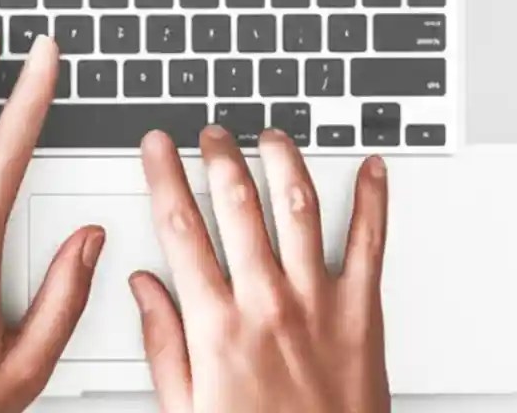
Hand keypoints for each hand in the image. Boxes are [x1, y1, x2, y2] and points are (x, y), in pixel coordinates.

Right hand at [132, 127, 389, 412]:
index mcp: (217, 326)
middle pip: (237, 204)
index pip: (180, 229)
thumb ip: (162, 342)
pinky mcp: (361, 313)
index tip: (157, 147)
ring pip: (298, 207)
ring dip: (283, 160)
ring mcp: (318, 303)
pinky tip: (371, 168)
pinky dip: (373, 199)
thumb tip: (143, 286)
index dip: (164, 176)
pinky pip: (371, 242)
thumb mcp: (186, 408)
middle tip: (211, 132)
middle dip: (220, 155)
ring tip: (271, 135)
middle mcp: (267, 303)